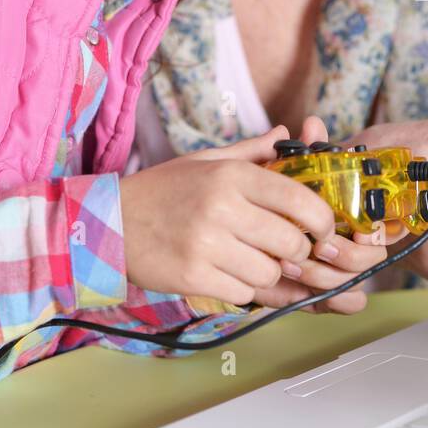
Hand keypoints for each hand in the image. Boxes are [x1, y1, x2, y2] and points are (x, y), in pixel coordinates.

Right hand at [182, 115, 378, 315]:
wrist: (106, 223)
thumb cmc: (162, 191)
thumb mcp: (205, 161)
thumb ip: (251, 151)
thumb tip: (287, 134)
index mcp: (231, 175)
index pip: (299, 200)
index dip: (321, 221)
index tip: (322, 230)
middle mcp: (222, 207)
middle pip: (291, 243)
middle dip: (296, 252)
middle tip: (286, 251)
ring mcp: (206, 244)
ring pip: (269, 272)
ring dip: (267, 273)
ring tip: (250, 261)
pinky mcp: (192, 276)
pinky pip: (242, 293)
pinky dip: (241, 289)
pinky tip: (225, 274)